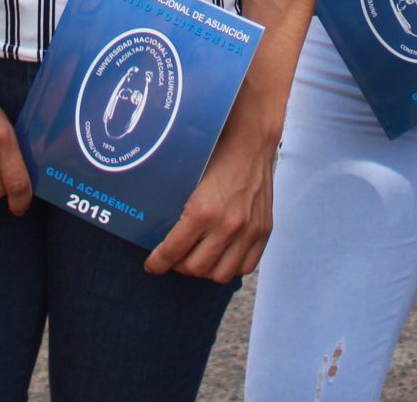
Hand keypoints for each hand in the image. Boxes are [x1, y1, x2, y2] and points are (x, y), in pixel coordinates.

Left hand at [145, 119, 276, 281]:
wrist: (250, 142)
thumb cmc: (215, 155)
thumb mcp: (188, 180)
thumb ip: (177, 210)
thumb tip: (158, 233)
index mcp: (203, 211)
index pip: (173, 252)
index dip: (158, 263)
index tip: (153, 265)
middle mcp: (227, 226)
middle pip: (196, 268)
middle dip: (179, 266)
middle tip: (175, 257)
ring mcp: (248, 231)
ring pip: (220, 274)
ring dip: (205, 269)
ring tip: (197, 257)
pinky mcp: (264, 231)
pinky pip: (245, 267)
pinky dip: (230, 266)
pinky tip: (221, 255)